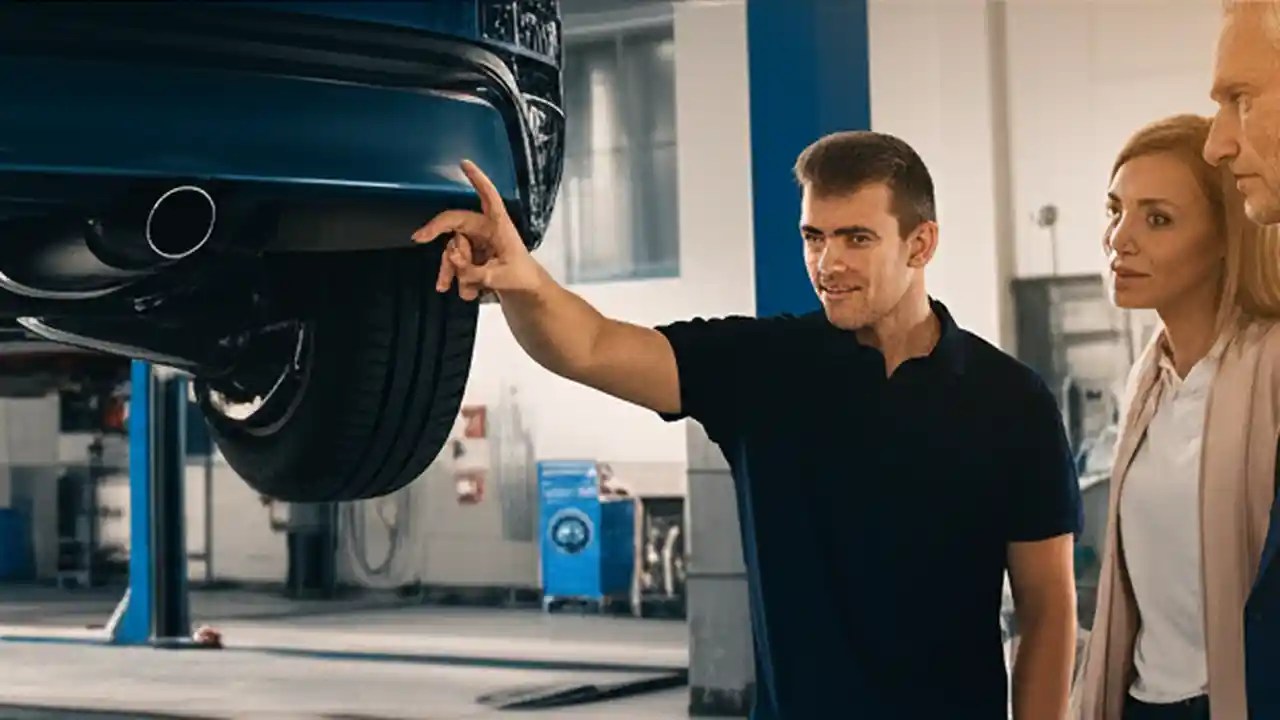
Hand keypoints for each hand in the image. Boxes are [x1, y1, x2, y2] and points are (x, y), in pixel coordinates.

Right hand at [411, 160, 543, 300]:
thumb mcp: (501, 277)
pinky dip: (452, 276)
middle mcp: (485, 229)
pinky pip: (453, 262)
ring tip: (459, 290)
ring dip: (451, 269)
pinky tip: (453, 290)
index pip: (489, 197)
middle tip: (418, 238)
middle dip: (436, 230)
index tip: (464, 163)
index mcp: (499, 225)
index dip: (477, 179)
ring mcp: (476, 242)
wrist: (525, 294)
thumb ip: (476, 271)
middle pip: (456, 221)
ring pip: (452, 247)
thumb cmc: (521, 278)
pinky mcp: (470, 256)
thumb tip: (453, 257)